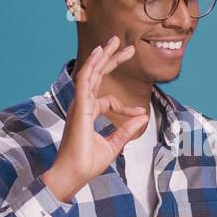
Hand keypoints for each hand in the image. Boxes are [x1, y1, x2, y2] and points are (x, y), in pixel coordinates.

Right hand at [43, 37, 147, 202]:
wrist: (74, 174)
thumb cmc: (87, 163)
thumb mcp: (113, 146)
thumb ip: (127, 131)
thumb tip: (143, 117)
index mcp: (88, 113)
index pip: (109, 100)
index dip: (127, 106)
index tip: (142, 114)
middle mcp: (82, 105)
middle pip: (98, 76)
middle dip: (112, 60)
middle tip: (128, 47)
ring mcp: (79, 104)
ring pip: (91, 73)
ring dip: (103, 56)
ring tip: (115, 41)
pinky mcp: (79, 107)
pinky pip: (84, 81)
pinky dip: (92, 66)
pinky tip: (100, 53)